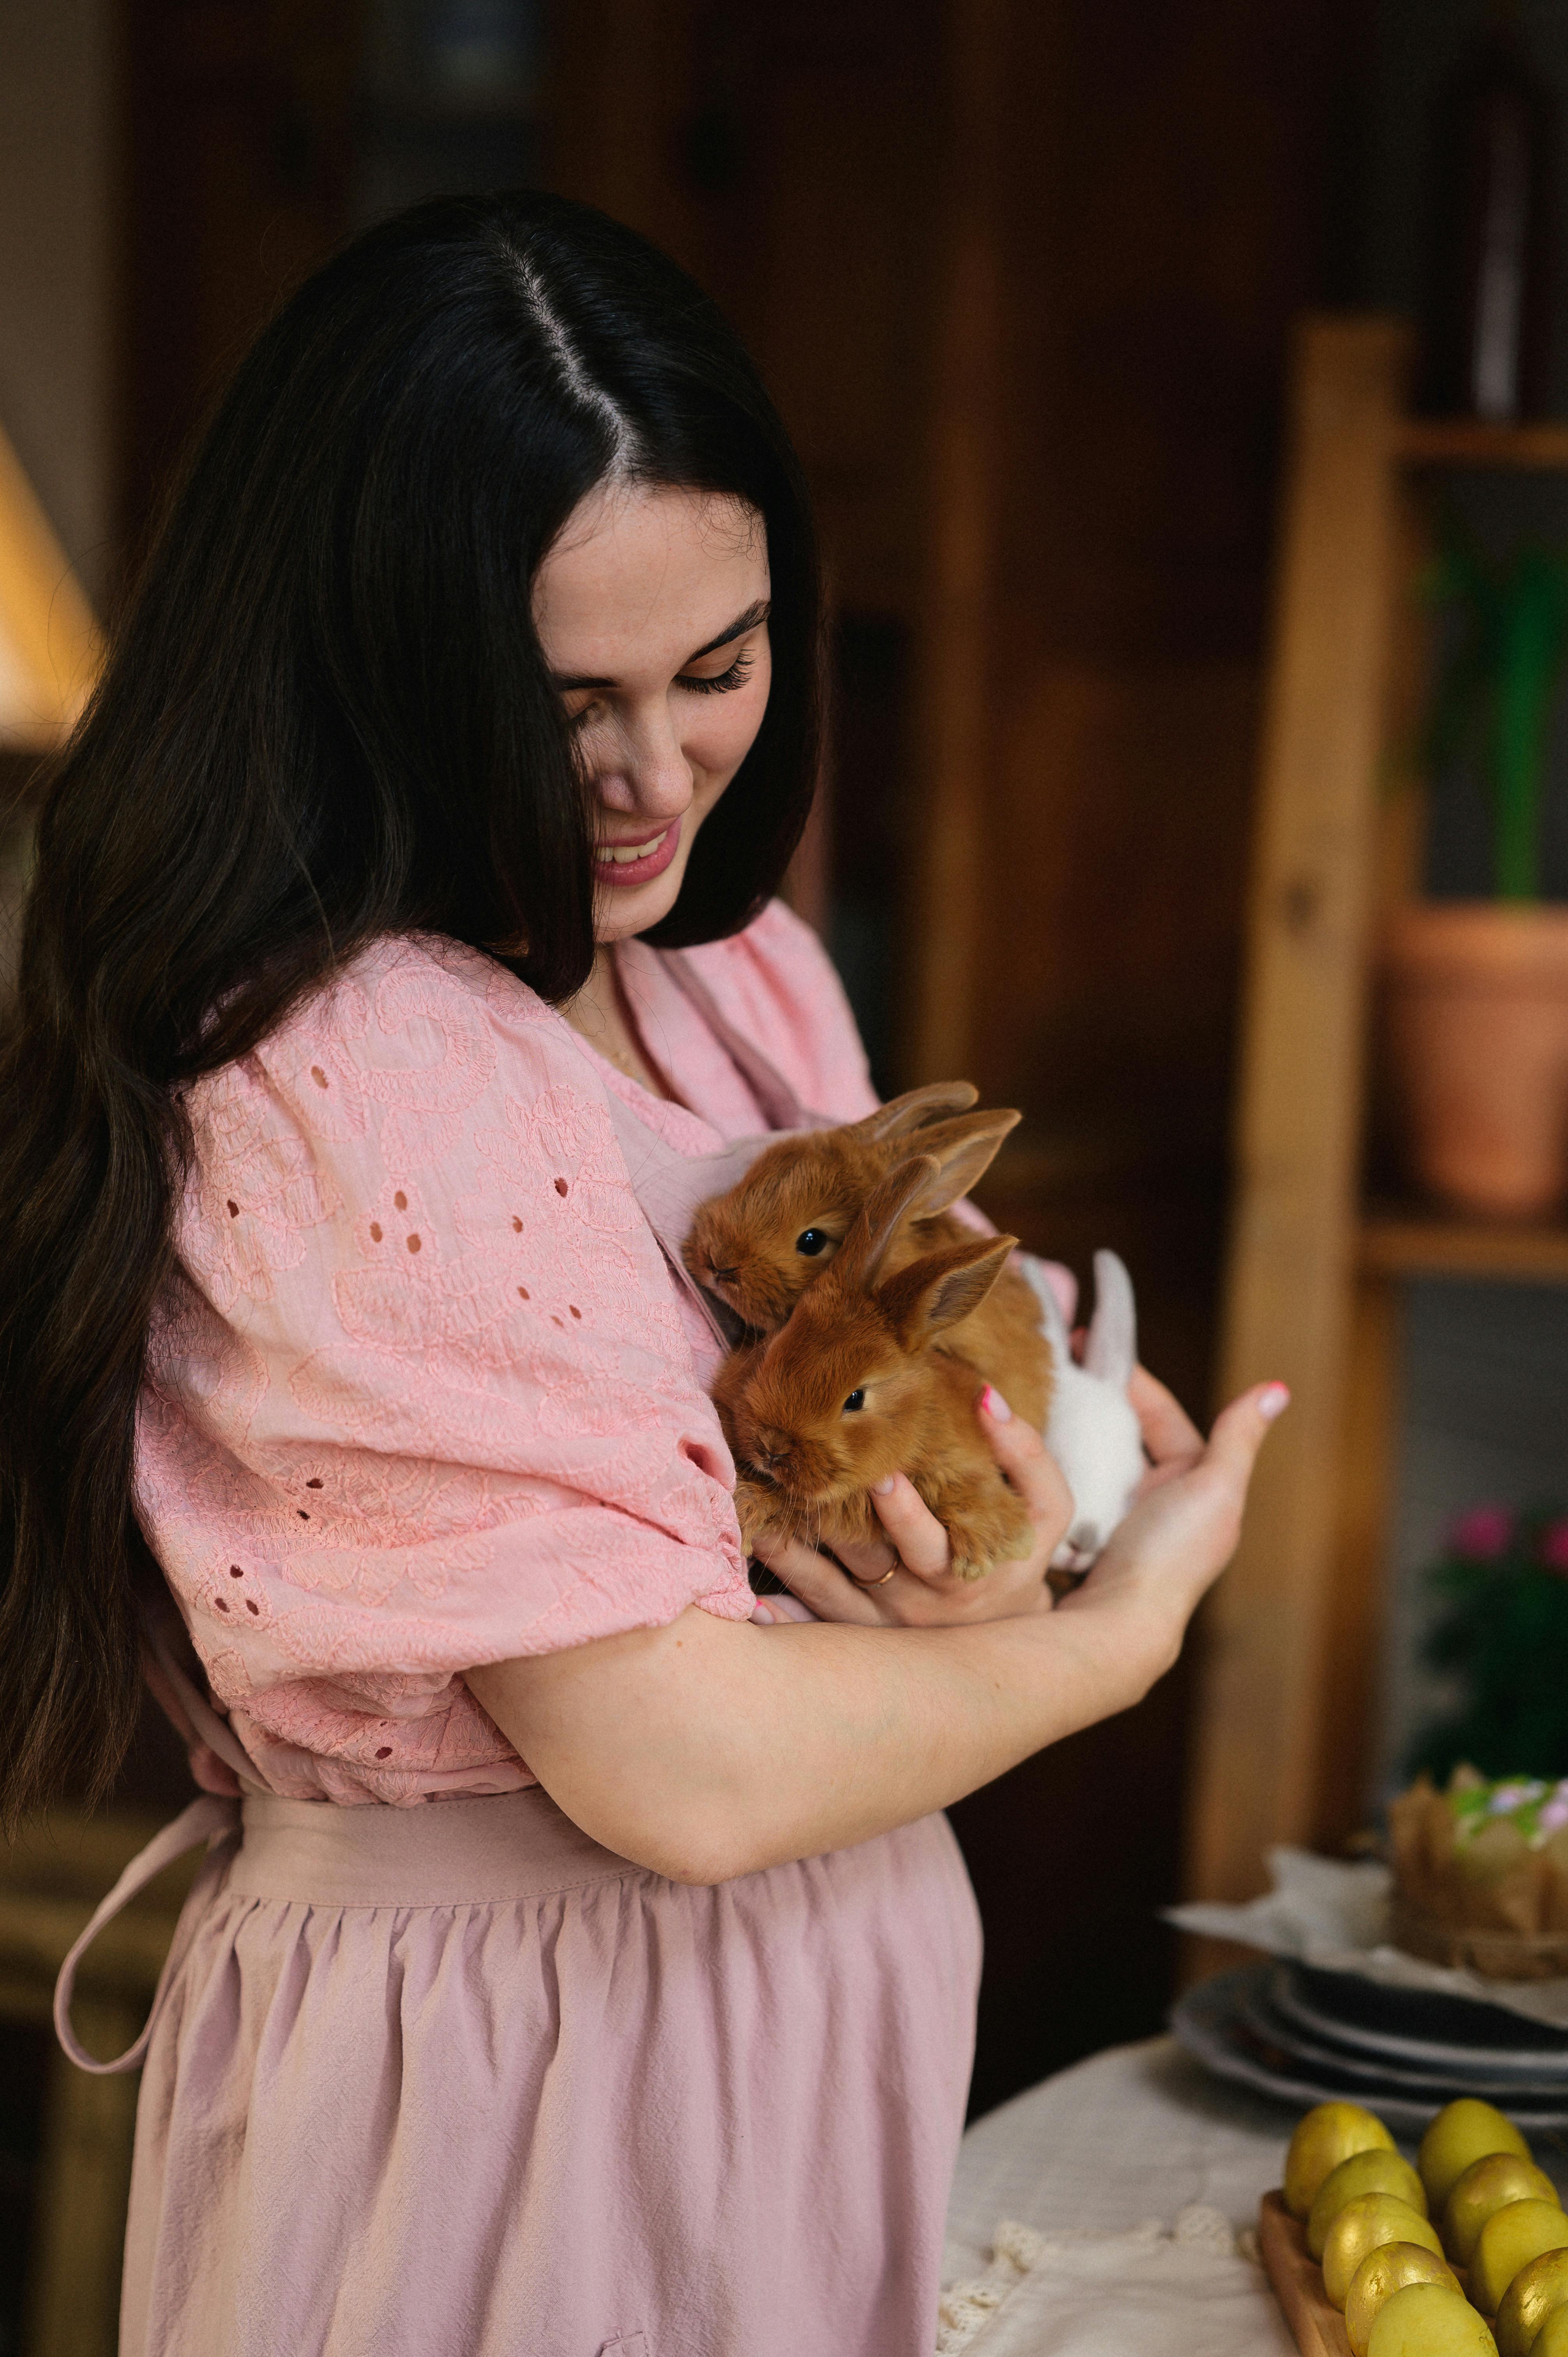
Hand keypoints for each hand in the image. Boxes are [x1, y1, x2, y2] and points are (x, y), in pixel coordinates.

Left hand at [749, 1390, 1072, 1625]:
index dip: (904, 1512)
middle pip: (871, 1560)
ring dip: (794, 1540)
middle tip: (805, 1481)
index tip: (880, 1473)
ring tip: (758, 1499)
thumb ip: (1026, 1455)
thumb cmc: (1019, 1553)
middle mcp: (920, 1602)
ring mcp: (882, 1623)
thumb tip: (987, 1397)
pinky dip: (780, 1581)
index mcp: (964, 1568)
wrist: (1010, 1635)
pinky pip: (812, 1607)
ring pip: (830, 1583)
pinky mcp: (855, 1633)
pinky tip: (754, 1543)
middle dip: (833, 1523)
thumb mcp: (1046, 1509)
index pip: (930, 1542)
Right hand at [1053, 1370, 1287, 1678]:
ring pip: (1090, 1462)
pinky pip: (1064, 1489)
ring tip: (1031, 1400)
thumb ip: (1240, 1437)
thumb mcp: (1217, 1488)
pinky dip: (1046, 1468)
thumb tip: (1277, 1389)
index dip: (1130, 1379)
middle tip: (1052, 1367)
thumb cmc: (1175, 1555)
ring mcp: (1116, 1523)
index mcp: (1194, 1486)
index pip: (1161, 1416)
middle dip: (1091, 1403)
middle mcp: (1157, 1503)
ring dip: (1064, 1434)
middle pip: (1122, 1437)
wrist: (1121, 1624)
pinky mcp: (1080, 1540)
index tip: (1087, 1345)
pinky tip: (1022, 1448)